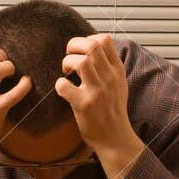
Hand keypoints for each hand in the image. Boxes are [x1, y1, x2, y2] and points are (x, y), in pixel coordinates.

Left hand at [55, 33, 143, 178]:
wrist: (115, 139)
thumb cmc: (113, 111)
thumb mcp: (119, 84)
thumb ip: (109, 66)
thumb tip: (94, 47)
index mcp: (117, 71)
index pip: (105, 40)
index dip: (88, 39)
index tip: (81, 50)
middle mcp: (109, 78)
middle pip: (92, 46)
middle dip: (74, 46)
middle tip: (69, 57)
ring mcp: (97, 91)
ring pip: (80, 62)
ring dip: (67, 63)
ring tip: (66, 73)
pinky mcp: (84, 105)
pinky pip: (64, 86)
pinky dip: (59, 85)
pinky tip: (63, 90)